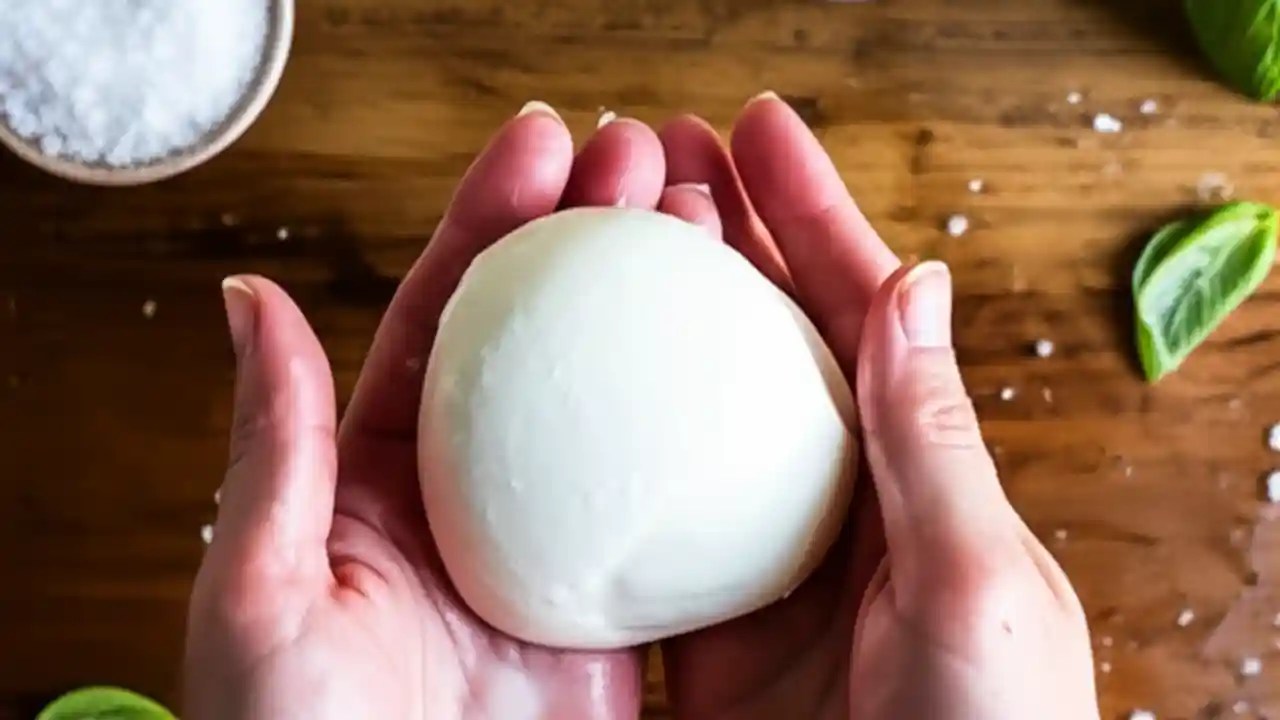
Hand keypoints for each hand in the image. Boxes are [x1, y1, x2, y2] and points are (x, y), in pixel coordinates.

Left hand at [183, 103, 712, 718]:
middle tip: (649, 153)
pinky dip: (712, 428)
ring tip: (710, 221)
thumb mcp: (261, 594)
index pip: (443, 317)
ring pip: (618, 400)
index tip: (544, 141)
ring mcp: (555, 546)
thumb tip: (253, 298)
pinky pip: (672, 505)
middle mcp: (476, 495)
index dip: (490, 221)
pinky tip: (753, 355)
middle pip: (545, 337)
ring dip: (663, 305)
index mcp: (382, 478)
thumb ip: (275, 449)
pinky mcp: (620, 610)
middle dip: (593, 233)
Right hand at [658, 95, 1099, 718]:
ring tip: (598, 237)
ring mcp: (760, 562)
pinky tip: (555, 396)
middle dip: (714, 239)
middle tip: (653, 155)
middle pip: (763, 342)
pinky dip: (602, 452)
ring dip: (652, 323)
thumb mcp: (972, 587)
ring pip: (694, 414)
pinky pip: (642, 521)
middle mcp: (836, 506)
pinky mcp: (703, 630)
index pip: (859, 315)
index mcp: (918, 480)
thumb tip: (909, 286)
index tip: (752, 127)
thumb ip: (930, 442)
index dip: (808, 213)